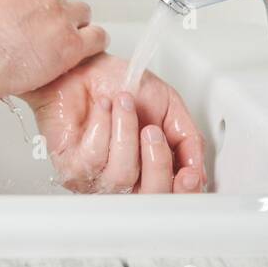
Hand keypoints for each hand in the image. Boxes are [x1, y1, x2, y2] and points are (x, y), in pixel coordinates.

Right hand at [0, 0, 107, 96]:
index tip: (13, 11)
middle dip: (47, 10)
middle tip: (30, 30)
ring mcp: (58, 16)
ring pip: (79, 14)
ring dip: (71, 23)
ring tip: (57, 40)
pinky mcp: (68, 45)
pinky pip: (95, 38)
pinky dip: (93, 40)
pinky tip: (86, 46)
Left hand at [19, 53, 206, 193]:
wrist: (83, 68)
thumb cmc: (119, 86)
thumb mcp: (169, 107)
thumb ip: (188, 138)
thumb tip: (196, 167)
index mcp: (148, 171)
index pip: (170, 198)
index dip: (183, 192)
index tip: (188, 174)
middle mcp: (124, 181)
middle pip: (149, 196)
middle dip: (157, 161)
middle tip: (152, 130)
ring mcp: (97, 178)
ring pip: (121, 175)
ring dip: (126, 130)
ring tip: (123, 104)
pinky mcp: (71, 167)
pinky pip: (94, 156)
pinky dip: (103, 124)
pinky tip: (103, 108)